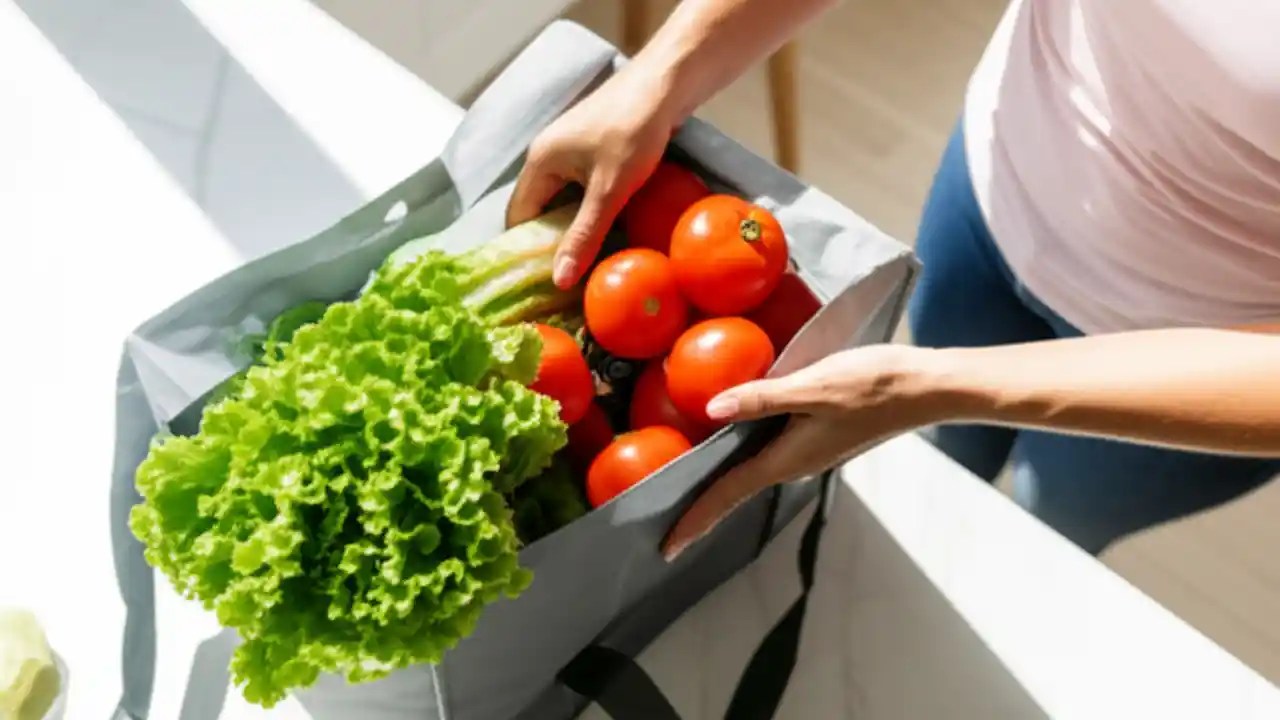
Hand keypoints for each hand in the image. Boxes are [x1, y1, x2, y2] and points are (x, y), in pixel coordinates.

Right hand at [506, 68, 677, 287]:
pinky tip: (606, 233)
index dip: (528, 251)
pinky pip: (580, 191)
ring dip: (573, 229)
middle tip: (568, 281)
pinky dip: (588, 213)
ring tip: (586, 265)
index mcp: (539, 163)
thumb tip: (559, 281)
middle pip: (538, 211)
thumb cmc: (634, 133)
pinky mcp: (592, 152)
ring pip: (562, 202)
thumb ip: (584, 236)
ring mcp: (570, 153)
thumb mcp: (609, 191)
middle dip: (551, 244)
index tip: (544, 283)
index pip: (519, 217)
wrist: (666, 84)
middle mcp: (546, 157)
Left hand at [662, 345, 942, 560]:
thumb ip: (762, 399)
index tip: (667, 546)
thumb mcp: (813, 386)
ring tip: (689, 494)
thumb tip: (714, 409)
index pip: (729, 493)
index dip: (695, 519)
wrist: (926, 387)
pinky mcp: (818, 435)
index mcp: (788, 458)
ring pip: (752, 471)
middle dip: (702, 511)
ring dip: (721, 486)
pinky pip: (767, 451)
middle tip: (668, 532)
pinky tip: (731, 441)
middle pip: (736, 490)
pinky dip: (742, 456)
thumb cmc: (874, 385)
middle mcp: (795, 462)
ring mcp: (807, 451)